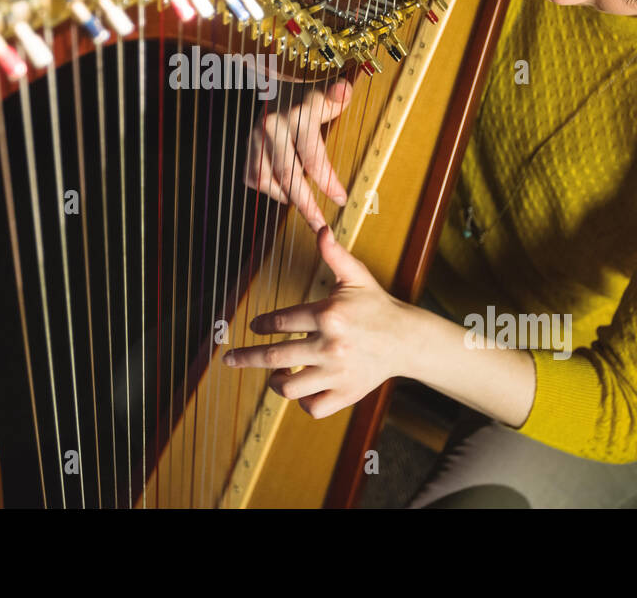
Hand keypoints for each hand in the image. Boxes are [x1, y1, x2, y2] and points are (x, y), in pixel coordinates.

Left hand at [223, 226, 415, 418]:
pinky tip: (301, 388)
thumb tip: (320, 228)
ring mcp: (338, 374)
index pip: (280, 322)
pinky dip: (302, 402)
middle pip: (275, 356)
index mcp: (329, 315)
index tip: (252, 326)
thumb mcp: (357, 276)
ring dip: (274, 381)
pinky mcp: (347, 394)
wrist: (406, 339)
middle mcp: (331, 346)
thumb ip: (334, 254)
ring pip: (290, 388)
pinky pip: (313, 407)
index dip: (260, 324)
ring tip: (275, 373)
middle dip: (246, 356)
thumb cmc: (376, 305)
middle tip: (229, 358)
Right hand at [244, 79, 352, 230]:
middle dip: (306, 204)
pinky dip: (269, 189)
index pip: (312, 156)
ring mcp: (256, 137)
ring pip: (267, 180)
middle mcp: (272, 127)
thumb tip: (344, 90)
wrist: (274, 84)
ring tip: (305, 207)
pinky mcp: (246, 145)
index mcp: (296, 114)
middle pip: (288, 174)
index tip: (340, 199)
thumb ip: (337, 95)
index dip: (327, 182)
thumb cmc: (305, 93)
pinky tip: (285, 191)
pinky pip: (253, 177)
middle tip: (319, 223)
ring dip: (286, 197)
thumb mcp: (324, 92)